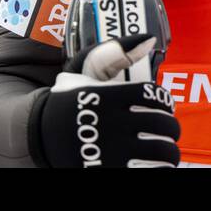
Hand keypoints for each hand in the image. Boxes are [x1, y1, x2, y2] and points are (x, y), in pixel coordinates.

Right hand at [32, 34, 180, 167]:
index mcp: (105, 96)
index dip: (164, 101)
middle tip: (168, 130)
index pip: (152, 96)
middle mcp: (108, 125)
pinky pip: (147, 171)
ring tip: (165, 149)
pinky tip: (153, 164)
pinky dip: (157, 168)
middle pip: (161, 126)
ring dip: (169, 152)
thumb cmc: (69, 97)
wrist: (39, 134)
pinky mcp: (105, 171)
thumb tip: (150, 39)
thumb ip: (115, 50)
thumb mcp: (83, 66)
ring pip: (159, 152)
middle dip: (171, 128)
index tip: (164, 106)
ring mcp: (108, 152)